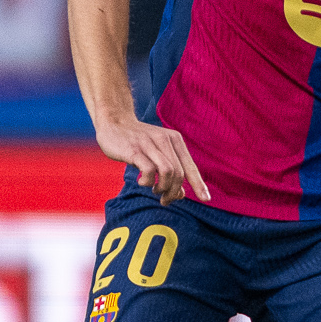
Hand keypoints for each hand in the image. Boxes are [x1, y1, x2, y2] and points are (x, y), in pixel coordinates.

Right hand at [94, 113, 211, 203]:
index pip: (190, 166)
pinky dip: (148, 182)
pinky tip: (142, 182)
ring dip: (163, 188)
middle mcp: (165, 140)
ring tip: (155, 190)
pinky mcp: (134, 150)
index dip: (199, 184)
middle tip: (165, 200)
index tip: (206, 199)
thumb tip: (181, 195)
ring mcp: (150, 144)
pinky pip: (149, 170)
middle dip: (174, 192)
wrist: (114, 121)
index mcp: (175, 140)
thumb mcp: (158, 153)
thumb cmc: (138, 141)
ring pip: (168, 172)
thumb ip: (170, 171)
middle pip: (179, 173)